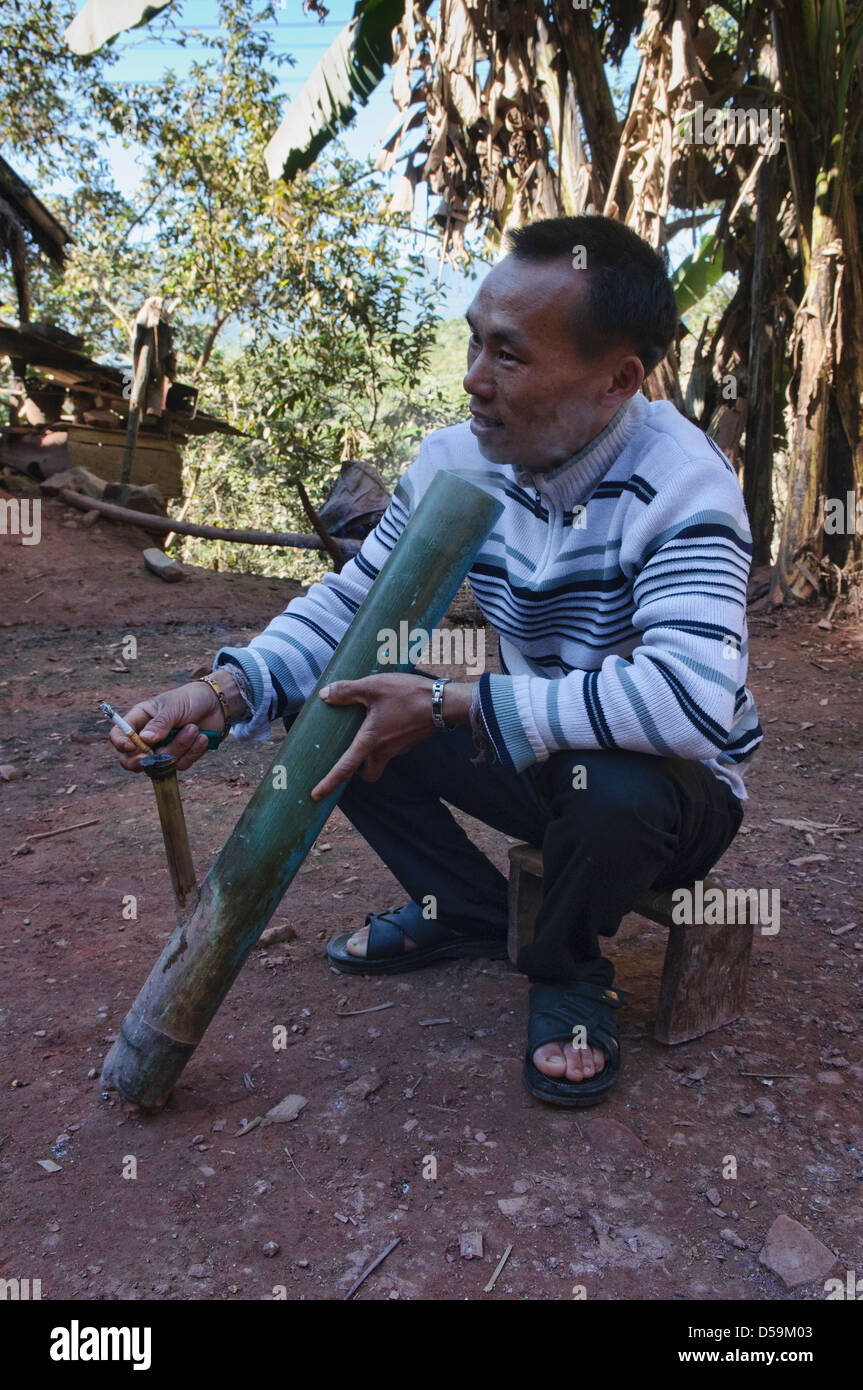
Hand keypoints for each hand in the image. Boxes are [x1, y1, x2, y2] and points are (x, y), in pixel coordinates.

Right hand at [109, 681, 223, 771]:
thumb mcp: (174, 706)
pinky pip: (180, 765)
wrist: (216, 706)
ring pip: (160, 764)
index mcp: (139, 719)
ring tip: (194, 728)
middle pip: (131, 760)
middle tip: (155, 755)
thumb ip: (160, 723)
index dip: (120, 743)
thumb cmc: (190, 699)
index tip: (132, 747)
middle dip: (143, 761)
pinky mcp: (179, 758)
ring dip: (179, 747)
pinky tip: (203, 737)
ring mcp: (162, 750)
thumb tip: (144, 740)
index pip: (119, 735)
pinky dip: (193, 752)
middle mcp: (147, 738)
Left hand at [311, 673, 470, 800]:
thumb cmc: (408, 695)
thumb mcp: (373, 686)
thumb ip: (347, 691)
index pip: (346, 767)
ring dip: (372, 751)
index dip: (329, 783)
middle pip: (369, 773)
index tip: (315, 795)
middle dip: (358, 772)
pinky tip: (386, 718)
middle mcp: (385, 750)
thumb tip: (325, 695)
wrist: (445, 703)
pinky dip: (386, 739)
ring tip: (367, 728)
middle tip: (349, 758)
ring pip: (381, 759)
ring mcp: (400, 747)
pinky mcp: (410, 740)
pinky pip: (393, 746)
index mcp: (371, 741)